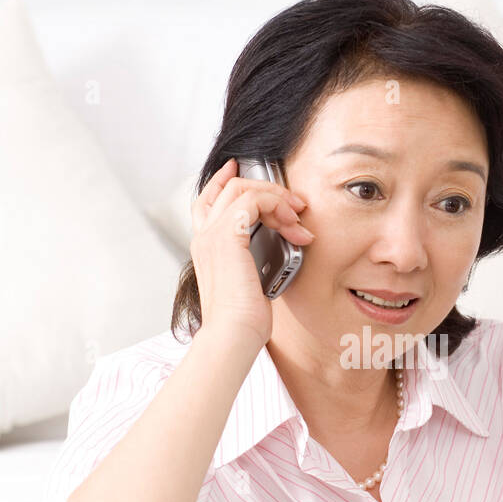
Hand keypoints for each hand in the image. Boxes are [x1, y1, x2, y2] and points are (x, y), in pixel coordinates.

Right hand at [188, 158, 313, 349]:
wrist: (233, 335)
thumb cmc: (243, 320)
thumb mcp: (248, 282)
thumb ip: (252, 260)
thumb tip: (278, 247)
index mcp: (205, 246)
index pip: (207, 200)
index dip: (223, 179)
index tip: (239, 167)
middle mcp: (204, 235)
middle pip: (229, 188)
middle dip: (267, 190)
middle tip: (294, 204)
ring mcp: (212, 233)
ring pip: (243, 189)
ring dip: (277, 198)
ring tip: (298, 219)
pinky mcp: (228, 235)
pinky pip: (253, 199)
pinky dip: (277, 204)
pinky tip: (292, 224)